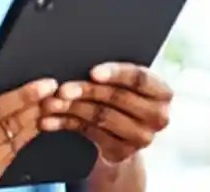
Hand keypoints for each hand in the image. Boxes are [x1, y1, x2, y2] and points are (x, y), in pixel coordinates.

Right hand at [0, 60, 57, 190]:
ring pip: (14, 146)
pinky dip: (20, 143)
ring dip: (34, 125)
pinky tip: (30, 128)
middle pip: (11, 128)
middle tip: (58, 91)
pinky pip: (8, 162)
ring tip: (50, 107)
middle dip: (37, 108)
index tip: (46, 84)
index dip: (25, 96)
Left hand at [38, 62, 172, 163]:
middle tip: (61, 88)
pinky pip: (89, 132)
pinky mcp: (122, 152)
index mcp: (161, 92)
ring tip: (49, 102)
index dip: (115, 73)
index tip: (92, 72)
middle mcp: (158, 116)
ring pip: (101, 116)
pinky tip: (48, 121)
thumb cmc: (118, 94)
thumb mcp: (122, 81)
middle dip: (86, 91)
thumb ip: (111, 72)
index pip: (140, 78)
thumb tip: (80, 57)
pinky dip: (65, 124)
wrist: (121, 133)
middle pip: (117, 98)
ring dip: (70, 108)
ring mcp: (141, 138)